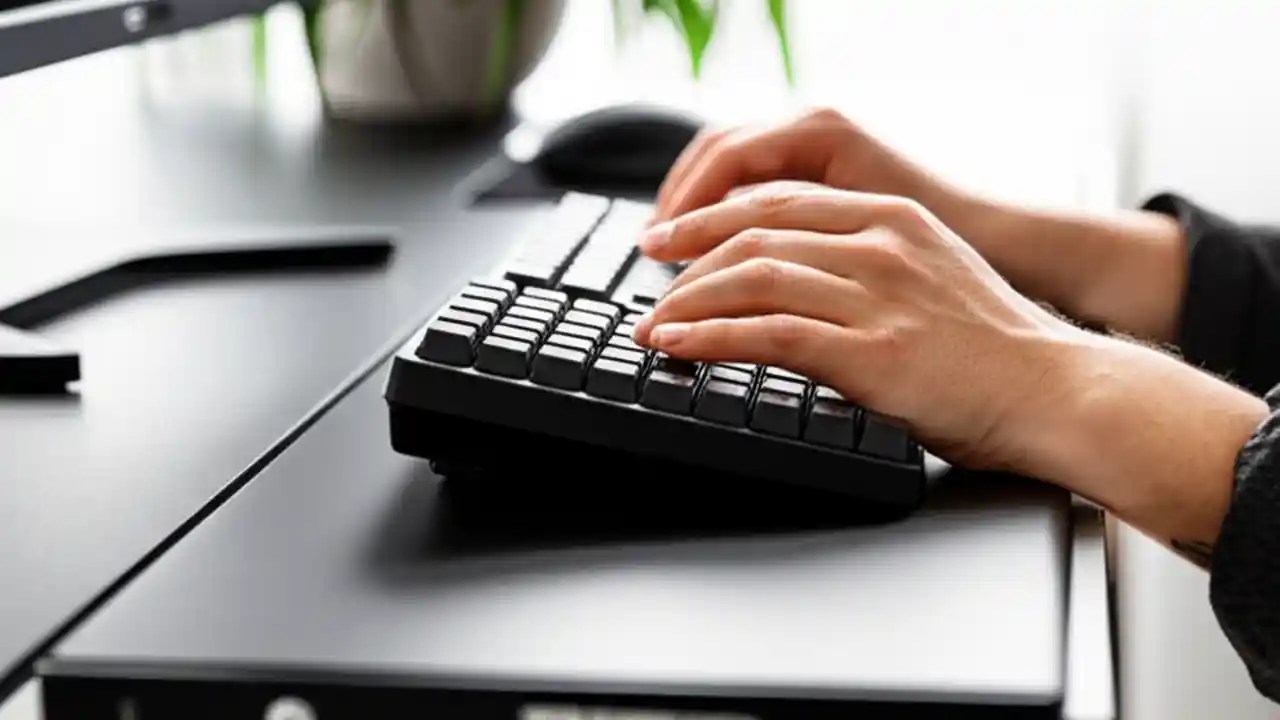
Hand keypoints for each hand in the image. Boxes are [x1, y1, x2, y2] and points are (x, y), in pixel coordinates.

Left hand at [632, 185, 1269, 558]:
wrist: (1058, 392)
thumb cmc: (996, 349)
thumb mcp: (932, 276)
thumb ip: (867, 265)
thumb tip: (800, 280)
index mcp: (892, 218)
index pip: (778, 203)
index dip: (712, 218)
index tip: (673, 238)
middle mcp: (880, 244)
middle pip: (754, 234)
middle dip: (687, 257)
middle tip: (648, 280)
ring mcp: (876, 296)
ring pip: (753, 279)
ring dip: (688, 302)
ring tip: (652, 325)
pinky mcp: (871, 353)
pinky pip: (769, 334)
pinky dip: (711, 338)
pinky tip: (680, 347)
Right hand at [652, 107, 941, 224]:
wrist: (1008, 244)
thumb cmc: (947, 241)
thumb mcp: (861, 232)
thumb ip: (790, 230)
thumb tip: (729, 253)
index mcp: (822, 132)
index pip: (724, 157)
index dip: (684, 205)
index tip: (658, 249)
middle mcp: (818, 126)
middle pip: (718, 152)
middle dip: (680, 201)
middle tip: (653, 251)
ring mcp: (820, 142)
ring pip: (733, 165)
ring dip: (698, 205)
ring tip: (675, 251)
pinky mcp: (825, 166)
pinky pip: (757, 180)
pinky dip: (727, 210)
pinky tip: (717, 249)